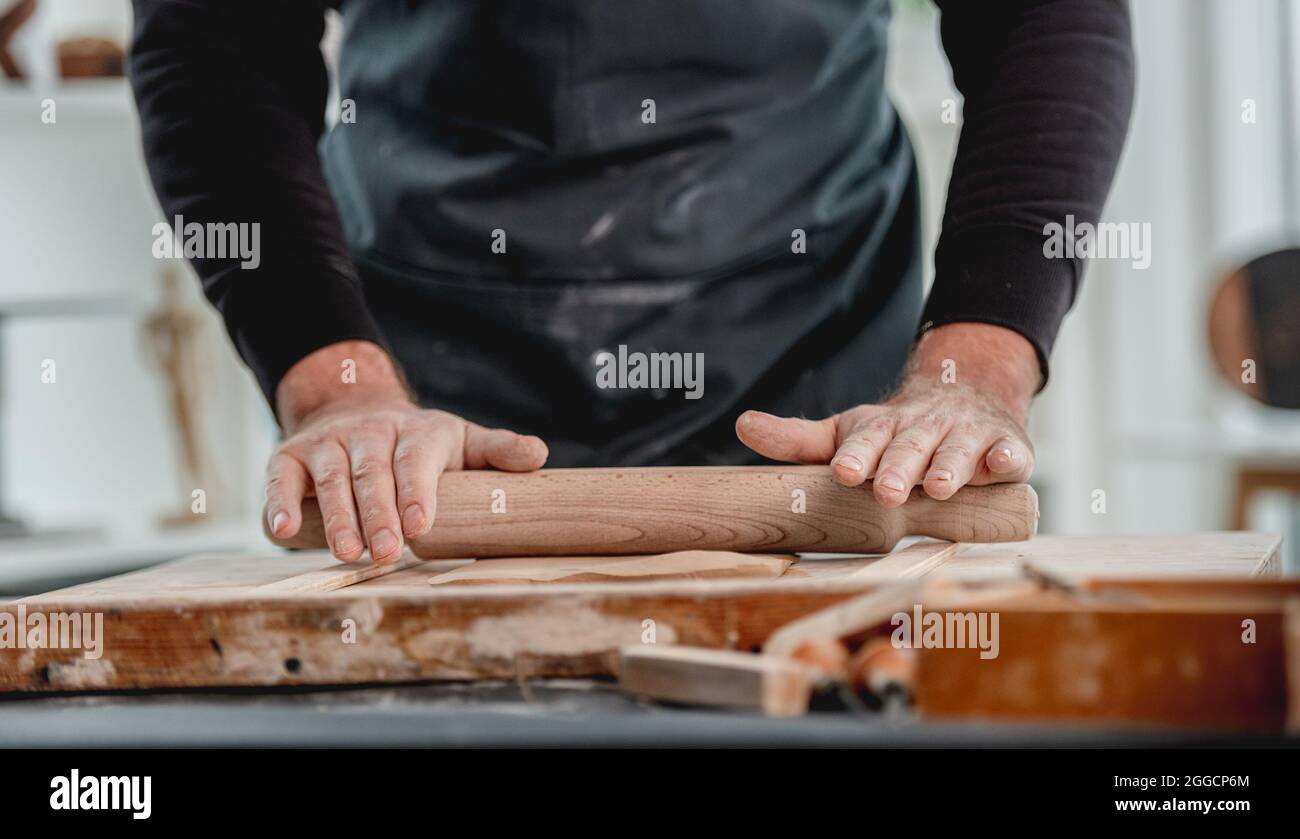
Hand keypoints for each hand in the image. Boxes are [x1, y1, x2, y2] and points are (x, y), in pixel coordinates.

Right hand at [264, 341, 547, 562]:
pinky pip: (281, 479)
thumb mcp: (460, 439)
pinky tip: (283, 532)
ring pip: (330, 479)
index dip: (416, 492)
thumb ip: (497, 450)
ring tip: (347, 553)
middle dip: (377, 515)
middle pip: (371, 474)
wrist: (353, 406)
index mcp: (416, 432)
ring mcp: (327, 443)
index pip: (416, 461)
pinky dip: (279, 503)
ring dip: (336, 517)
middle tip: (384, 553)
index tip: (420, 527)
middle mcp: (368, 433)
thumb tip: (538, 456)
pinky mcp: (290, 456)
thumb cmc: (418, 442)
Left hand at [736, 323, 1039, 507]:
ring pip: (957, 452)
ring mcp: (965, 437)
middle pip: (910, 448)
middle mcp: (923, 429)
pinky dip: (1008, 459)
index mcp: (881, 428)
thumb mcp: (846, 431)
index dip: (855, 455)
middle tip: (887, 490)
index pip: (865, 442)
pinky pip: (1009, 454)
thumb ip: (798, 438)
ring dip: (950, 467)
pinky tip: (1004, 465)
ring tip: (941, 486)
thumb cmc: (894, 431)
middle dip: (899, 468)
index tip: (844, 471)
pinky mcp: (1004, 447)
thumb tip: (741, 425)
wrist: (964, 394)